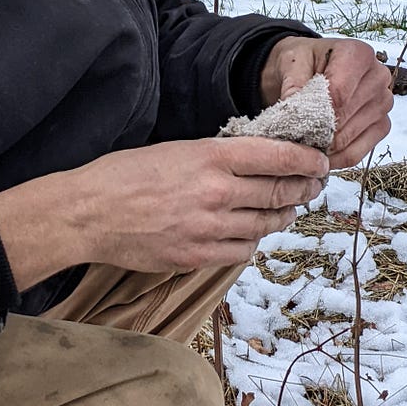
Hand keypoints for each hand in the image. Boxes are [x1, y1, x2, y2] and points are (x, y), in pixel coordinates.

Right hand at [0, 137, 327, 286]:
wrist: (87, 213)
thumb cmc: (125, 174)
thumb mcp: (175, 149)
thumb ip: (217, 155)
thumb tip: (257, 159)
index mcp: (211, 156)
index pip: (280, 157)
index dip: (307, 161)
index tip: (319, 161)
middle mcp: (216, 192)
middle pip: (280, 192)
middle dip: (304, 188)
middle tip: (313, 185)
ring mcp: (208, 228)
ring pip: (266, 223)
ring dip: (283, 215)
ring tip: (288, 208)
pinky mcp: (197, 256)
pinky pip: (242, 250)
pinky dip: (253, 240)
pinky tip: (251, 232)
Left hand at [259, 36, 393, 167]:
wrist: (311, 69)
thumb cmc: (303, 63)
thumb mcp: (291, 64)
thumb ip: (293, 83)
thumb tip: (294, 109)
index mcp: (359, 54)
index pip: (339, 93)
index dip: (314, 112)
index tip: (293, 121)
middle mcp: (378, 76)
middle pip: (344, 117)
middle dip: (316, 131)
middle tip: (292, 137)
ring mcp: (383, 103)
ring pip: (349, 138)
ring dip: (323, 147)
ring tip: (301, 144)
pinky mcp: (382, 125)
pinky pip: (358, 153)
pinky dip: (335, 159)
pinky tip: (317, 155)